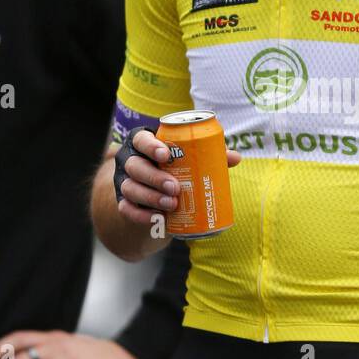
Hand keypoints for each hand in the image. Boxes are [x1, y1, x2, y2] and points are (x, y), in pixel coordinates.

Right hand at [114, 128, 240, 227]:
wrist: (156, 196)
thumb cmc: (176, 170)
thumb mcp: (189, 160)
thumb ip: (209, 155)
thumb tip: (235, 157)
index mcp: (144, 145)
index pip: (141, 139)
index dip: (151, 146)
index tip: (166, 155)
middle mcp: (130, 161)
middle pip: (135, 165)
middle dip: (154, 177)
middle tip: (175, 188)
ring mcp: (124, 183)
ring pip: (130, 188)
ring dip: (151, 197)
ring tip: (172, 205)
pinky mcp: (123, 203)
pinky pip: (126, 209)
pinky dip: (141, 215)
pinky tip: (157, 219)